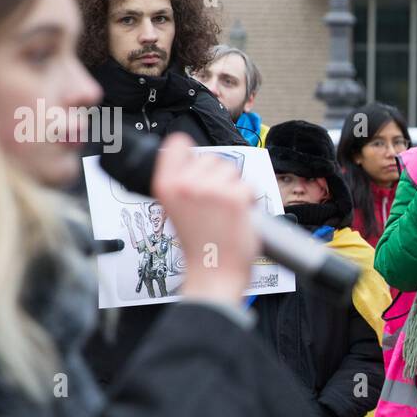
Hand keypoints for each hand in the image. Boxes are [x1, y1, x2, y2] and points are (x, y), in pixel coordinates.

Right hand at [151, 133, 257, 305]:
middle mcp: (187, 184)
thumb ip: (180, 183)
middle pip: (212, 158)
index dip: (191, 153)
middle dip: (218, 177)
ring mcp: (212, 190)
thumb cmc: (198, 246)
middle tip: (214, 204)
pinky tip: (237, 216)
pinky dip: (249, 201)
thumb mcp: (173, 209)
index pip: (179, 143)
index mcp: (166, 185)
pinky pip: (249, 186)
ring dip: (234, 188)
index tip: (195, 164)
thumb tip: (193, 163)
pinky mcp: (236, 198)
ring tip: (225, 211)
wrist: (213, 272)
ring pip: (232, 171)